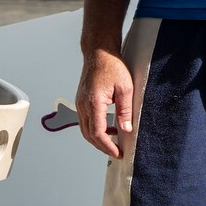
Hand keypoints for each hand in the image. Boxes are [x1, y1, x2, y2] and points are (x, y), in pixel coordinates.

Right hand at [77, 45, 134, 159]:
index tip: (118, 152)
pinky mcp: (81, 101)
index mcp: (94, 103)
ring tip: (113, 142)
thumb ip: (125, 110)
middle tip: (116, 152)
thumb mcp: (125, 87)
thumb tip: (126, 130)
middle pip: (89, 135)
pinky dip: (94, 129)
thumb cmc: (112, 66)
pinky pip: (85, 121)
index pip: (98, 133)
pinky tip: (108, 127)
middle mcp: (83, 105)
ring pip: (85, 130)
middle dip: (102, 147)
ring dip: (97, 139)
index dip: (108, 146)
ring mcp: (80, 103)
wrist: (98, 52)